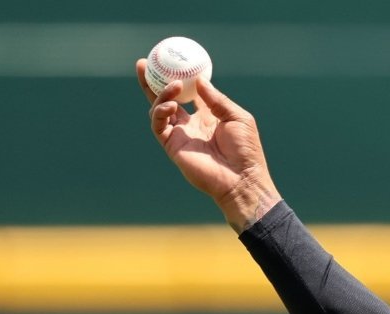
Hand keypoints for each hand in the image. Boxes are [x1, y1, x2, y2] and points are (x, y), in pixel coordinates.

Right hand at [136, 59, 280, 231]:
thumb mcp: (237, 117)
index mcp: (206, 117)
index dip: (177, 77)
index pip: (187, 94)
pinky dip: (159, 112)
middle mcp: (190, 124)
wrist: (242, 178)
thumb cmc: (246, 150)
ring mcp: (179, 135)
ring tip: (174, 86)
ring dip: (162, 94)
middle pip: (164, 98)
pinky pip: (158, 125)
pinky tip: (170, 105)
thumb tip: (199, 80)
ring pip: (158, 109)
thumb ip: (217, 99)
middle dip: (151, 81)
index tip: (171, 60)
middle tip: (143, 63)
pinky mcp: (172, 146)